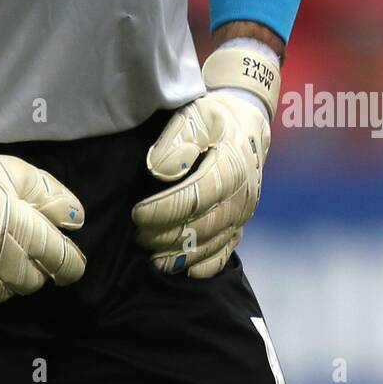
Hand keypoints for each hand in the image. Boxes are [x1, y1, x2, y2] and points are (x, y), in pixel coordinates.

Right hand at [0, 144, 86, 305]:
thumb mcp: (22, 174)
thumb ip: (54, 199)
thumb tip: (76, 223)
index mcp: (23, 231)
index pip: (63, 264)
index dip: (70, 261)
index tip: (66, 255)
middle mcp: (2, 260)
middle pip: (34, 281)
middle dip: (35, 264)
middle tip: (21, 242)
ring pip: (7, 293)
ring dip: (8, 276)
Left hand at [131, 92, 269, 277]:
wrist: (245, 128)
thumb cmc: (213, 120)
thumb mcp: (196, 115)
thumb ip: (178, 139)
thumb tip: (161, 170)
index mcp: (232, 164)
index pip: (197, 196)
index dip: (165, 209)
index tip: (137, 213)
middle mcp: (242, 195)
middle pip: (203, 225)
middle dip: (166, 234)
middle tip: (138, 234)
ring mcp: (242, 215)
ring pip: (212, 244)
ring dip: (179, 253)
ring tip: (150, 253)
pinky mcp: (239, 227)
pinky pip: (225, 254)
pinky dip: (204, 266)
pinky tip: (180, 268)